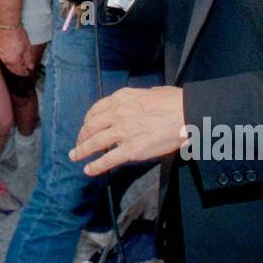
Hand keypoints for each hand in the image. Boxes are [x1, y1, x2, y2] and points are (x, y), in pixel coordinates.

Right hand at [0, 24, 33, 76]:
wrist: (6, 23)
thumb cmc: (18, 33)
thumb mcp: (27, 47)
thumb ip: (28, 59)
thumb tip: (30, 66)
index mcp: (13, 61)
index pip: (19, 71)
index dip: (24, 73)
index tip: (28, 72)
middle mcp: (4, 59)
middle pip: (12, 69)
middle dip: (18, 71)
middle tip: (24, 70)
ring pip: (7, 63)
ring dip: (13, 65)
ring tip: (18, 63)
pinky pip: (3, 57)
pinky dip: (8, 58)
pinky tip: (12, 56)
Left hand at [70, 85, 187, 175]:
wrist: (187, 113)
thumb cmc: (175, 101)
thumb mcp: (150, 92)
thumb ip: (137, 99)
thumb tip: (136, 105)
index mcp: (122, 98)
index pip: (97, 109)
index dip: (89, 119)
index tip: (87, 125)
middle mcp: (118, 113)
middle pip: (92, 125)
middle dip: (82, 135)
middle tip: (78, 143)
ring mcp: (123, 132)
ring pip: (95, 142)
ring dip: (81, 150)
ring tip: (75, 156)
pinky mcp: (132, 149)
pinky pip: (108, 159)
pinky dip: (95, 166)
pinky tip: (89, 170)